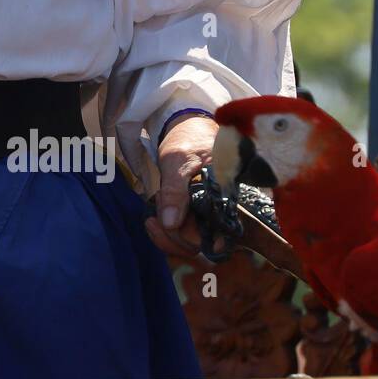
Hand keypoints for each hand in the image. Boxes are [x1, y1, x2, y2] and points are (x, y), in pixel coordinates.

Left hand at [144, 114, 216, 258]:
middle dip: (170, 233)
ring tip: (154, 212)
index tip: (164, 223)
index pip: (214, 239)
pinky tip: (152, 221)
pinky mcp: (195, 218)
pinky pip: (181, 238)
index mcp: (225, 200)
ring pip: (187, 246)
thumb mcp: (178, 161)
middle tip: (158, 205)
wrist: (188, 132)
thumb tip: (171, 223)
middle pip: (196, 245)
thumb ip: (176, 191)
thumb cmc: (188, 142)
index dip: (188, 239)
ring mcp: (207, 218)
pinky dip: (163, 234)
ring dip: (164, 235)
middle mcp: (220, 214)